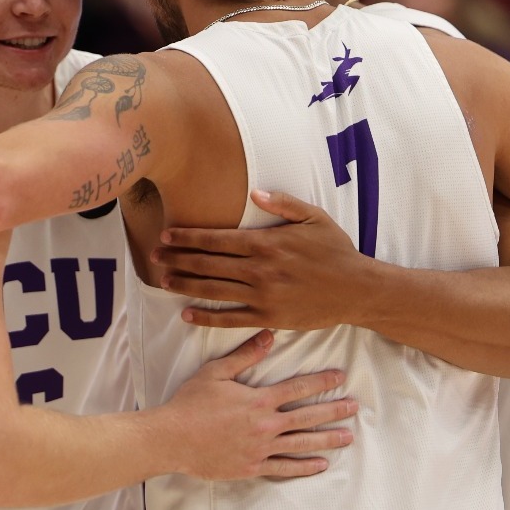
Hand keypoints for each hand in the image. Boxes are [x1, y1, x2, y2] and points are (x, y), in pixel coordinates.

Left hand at [156, 190, 369, 331]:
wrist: (357, 290)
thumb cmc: (336, 251)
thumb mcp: (314, 218)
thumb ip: (283, 203)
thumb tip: (254, 191)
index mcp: (267, 243)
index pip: (217, 239)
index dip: (188, 237)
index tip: (167, 236)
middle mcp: (260, 269)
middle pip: (207, 264)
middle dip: (177, 259)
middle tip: (153, 256)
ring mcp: (263, 295)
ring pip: (213, 290)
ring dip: (184, 285)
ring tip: (163, 280)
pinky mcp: (268, 317)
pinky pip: (230, 318)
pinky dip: (206, 318)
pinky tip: (187, 314)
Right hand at [165, 329, 358, 480]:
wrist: (172, 438)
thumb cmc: (191, 403)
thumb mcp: (216, 372)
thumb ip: (245, 355)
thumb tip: (268, 335)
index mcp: (259, 400)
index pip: (298, 388)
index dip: (321, 381)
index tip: (340, 377)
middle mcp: (266, 425)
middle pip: (308, 416)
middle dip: (334, 410)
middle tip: (354, 408)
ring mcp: (261, 448)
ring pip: (302, 443)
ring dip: (327, 439)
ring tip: (347, 437)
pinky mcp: (252, 467)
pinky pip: (284, 468)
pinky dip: (304, 467)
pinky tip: (321, 465)